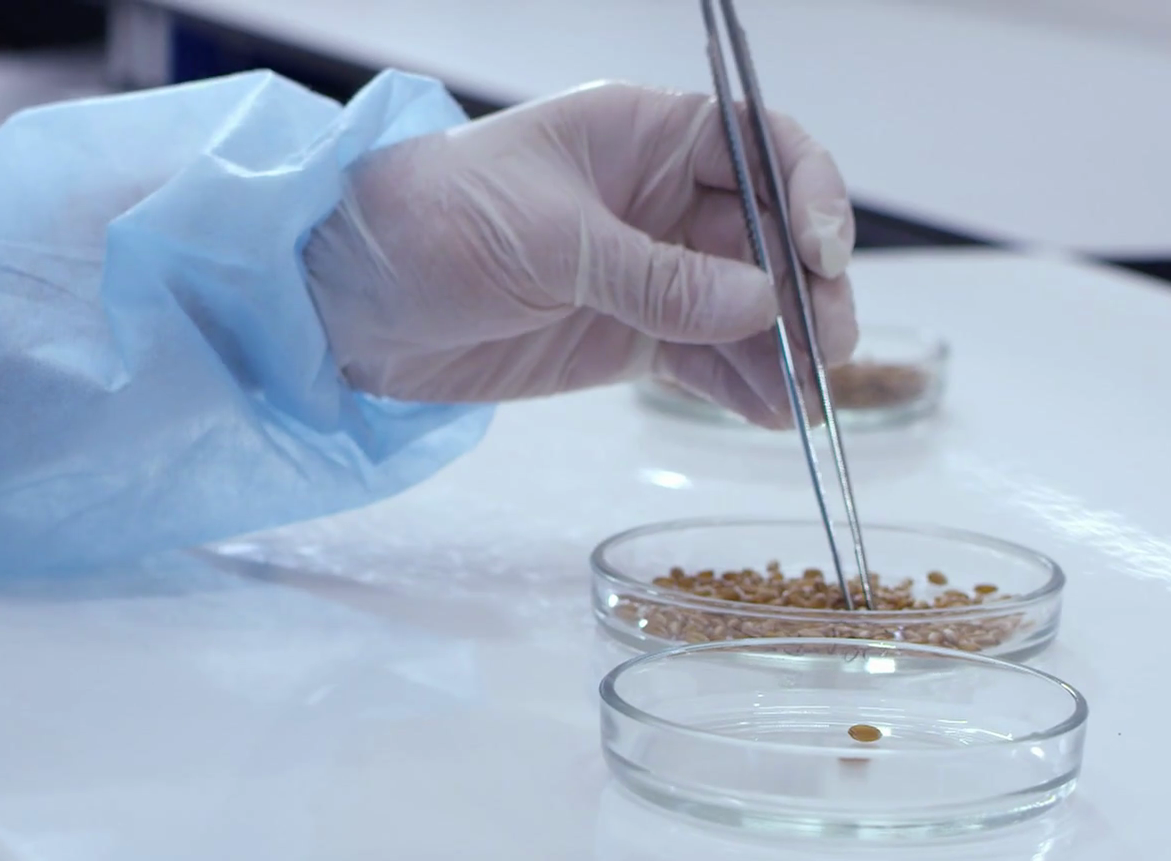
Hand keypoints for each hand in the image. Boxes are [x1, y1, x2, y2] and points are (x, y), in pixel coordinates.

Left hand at [304, 80, 856, 426]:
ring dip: (785, 350)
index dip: (808, 194)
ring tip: (807, 402)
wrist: (344, 299)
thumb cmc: (427, 224)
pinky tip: (771, 414)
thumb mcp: (545, 241)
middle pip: (770, 237)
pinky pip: (706, 358)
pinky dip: (741, 385)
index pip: (761, 147)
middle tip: (825, 349)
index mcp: (643, 136)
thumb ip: (653, 276)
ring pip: (748, 306)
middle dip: (807, 290)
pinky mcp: (628, 336)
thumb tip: (761, 302)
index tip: (820, 253)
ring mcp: (648, 272)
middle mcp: (659, 200)